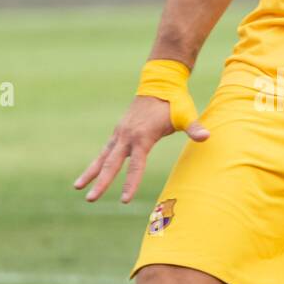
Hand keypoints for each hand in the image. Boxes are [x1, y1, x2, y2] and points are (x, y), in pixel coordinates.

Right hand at [74, 95, 209, 204]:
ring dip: (90, 172)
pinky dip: (97, 162)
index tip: (124, 200)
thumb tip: (206, 137)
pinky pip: (105, 150)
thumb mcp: (186, 115)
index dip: (130, 183)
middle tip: (89, 199)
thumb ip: (194, 128)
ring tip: (77, 187)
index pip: (136, 165)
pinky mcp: (119, 131)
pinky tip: (90, 173)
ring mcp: (121, 133)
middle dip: (101, 182)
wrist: (159, 82)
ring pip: (102, 157)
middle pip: (111, 164)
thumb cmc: (174, 102)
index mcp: (142, 136)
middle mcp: (127, 136)